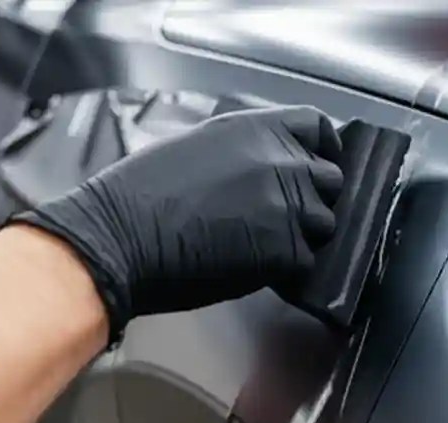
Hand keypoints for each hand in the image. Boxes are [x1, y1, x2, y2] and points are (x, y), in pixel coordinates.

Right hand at [9, 106, 344, 342]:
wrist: (118, 239)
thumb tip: (265, 162)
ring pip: (323, 223)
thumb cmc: (139, 196)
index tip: (318, 162)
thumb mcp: (197, 146)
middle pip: (329, 180)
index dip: (323, 149)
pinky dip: (287, 269)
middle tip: (283, 215)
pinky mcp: (285, 250)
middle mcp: (279, 162)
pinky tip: (254, 266)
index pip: (317, 128)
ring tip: (262, 244)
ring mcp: (287, 206)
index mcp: (256, 129)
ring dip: (302, 235)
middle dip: (312, 197)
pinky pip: (306, 261)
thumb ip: (245, 150)